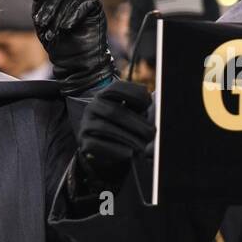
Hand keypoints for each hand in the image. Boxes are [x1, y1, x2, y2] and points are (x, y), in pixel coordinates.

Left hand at [30, 0, 114, 94]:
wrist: (77, 62)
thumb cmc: (60, 46)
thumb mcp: (43, 26)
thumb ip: (40, 5)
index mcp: (57, 1)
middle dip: (47, 9)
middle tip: (42, 26)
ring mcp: (84, 0)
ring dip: (58, 16)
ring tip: (55, 32)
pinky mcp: (94, 6)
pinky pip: (81, 3)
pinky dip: (72, 16)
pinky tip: (68, 28)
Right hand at [71, 80, 154, 198]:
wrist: (106, 152)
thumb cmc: (124, 129)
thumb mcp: (133, 114)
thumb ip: (142, 107)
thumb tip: (158, 102)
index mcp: (104, 95)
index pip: (117, 88)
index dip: (134, 93)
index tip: (149, 103)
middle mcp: (92, 107)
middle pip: (114, 111)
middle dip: (136, 123)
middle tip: (152, 133)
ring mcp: (85, 125)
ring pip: (105, 128)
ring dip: (127, 138)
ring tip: (143, 146)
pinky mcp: (83, 142)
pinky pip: (97, 144)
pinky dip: (115, 149)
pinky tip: (129, 153)